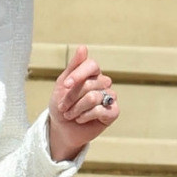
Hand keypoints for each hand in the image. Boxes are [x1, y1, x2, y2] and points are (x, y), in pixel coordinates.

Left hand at [47, 44, 118, 161]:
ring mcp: (110, 97)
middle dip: (71, 97)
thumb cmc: (62, 105)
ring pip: (93, 97)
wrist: (63, 129)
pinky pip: (101, 110)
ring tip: (71, 114)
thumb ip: (73, 66)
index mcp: (92, 73)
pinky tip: (81, 119)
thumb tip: (83, 47)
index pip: (92, 65)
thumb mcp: (63, 84)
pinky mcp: (113, 112)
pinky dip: (86, 116)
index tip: (65, 85)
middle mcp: (103, 83)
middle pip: (88, 84)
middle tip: (63, 107)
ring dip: (76, 108)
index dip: (78, 74)